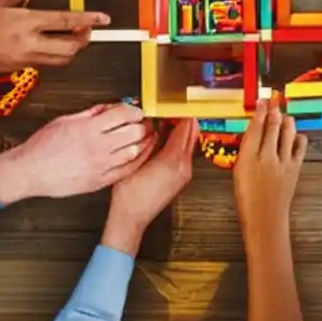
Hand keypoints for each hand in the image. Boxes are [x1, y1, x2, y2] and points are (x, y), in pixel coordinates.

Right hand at [0, 0, 109, 79]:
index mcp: (24, 21)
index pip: (66, 21)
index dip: (88, 20)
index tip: (104, 18)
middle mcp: (28, 42)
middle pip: (71, 48)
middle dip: (83, 40)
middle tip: (86, 30)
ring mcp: (24, 59)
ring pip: (61, 60)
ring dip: (71, 50)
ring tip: (72, 37)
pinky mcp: (18, 69)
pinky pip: (44, 64)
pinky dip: (53, 56)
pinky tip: (48, 44)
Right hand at [0, 102, 154, 204]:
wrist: (30, 172)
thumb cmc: (42, 147)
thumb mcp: (65, 120)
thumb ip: (90, 113)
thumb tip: (109, 108)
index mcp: (88, 128)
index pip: (123, 114)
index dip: (135, 110)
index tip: (137, 110)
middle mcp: (97, 147)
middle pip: (134, 132)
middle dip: (144, 124)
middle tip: (146, 122)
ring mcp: (100, 165)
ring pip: (135, 152)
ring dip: (146, 142)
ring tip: (148, 137)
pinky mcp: (100, 181)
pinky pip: (127, 171)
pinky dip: (138, 161)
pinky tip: (142, 155)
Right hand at [101, 119, 198, 254]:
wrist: (131, 217)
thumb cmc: (130, 195)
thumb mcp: (135, 160)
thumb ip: (149, 140)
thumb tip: (155, 125)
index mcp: (174, 160)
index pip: (185, 128)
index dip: (181, 112)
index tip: (177, 103)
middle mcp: (184, 167)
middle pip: (191, 135)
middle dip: (183, 120)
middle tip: (172, 109)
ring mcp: (184, 174)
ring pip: (189, 144)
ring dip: (180, 131)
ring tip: (166, 121)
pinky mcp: (180, 179)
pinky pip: (184, 154)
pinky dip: (178, 143)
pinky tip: (165, 139)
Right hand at [234, 100, 306, 238]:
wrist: (265, 217)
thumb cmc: (248, 197)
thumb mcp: (238, 172)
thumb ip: (246, 151)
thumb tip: (254, 133)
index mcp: (247, 157)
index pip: (255, 127)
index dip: (259, 112)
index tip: (262, 102)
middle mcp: (266, 156)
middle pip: (273, 125)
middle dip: (274, 111)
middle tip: (274, 102)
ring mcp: (283, 162)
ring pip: (287, 131)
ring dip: (286, 120)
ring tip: (284, 116)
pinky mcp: (295, 168)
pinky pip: (300, 145)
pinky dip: (298, 137)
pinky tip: (295, 135)